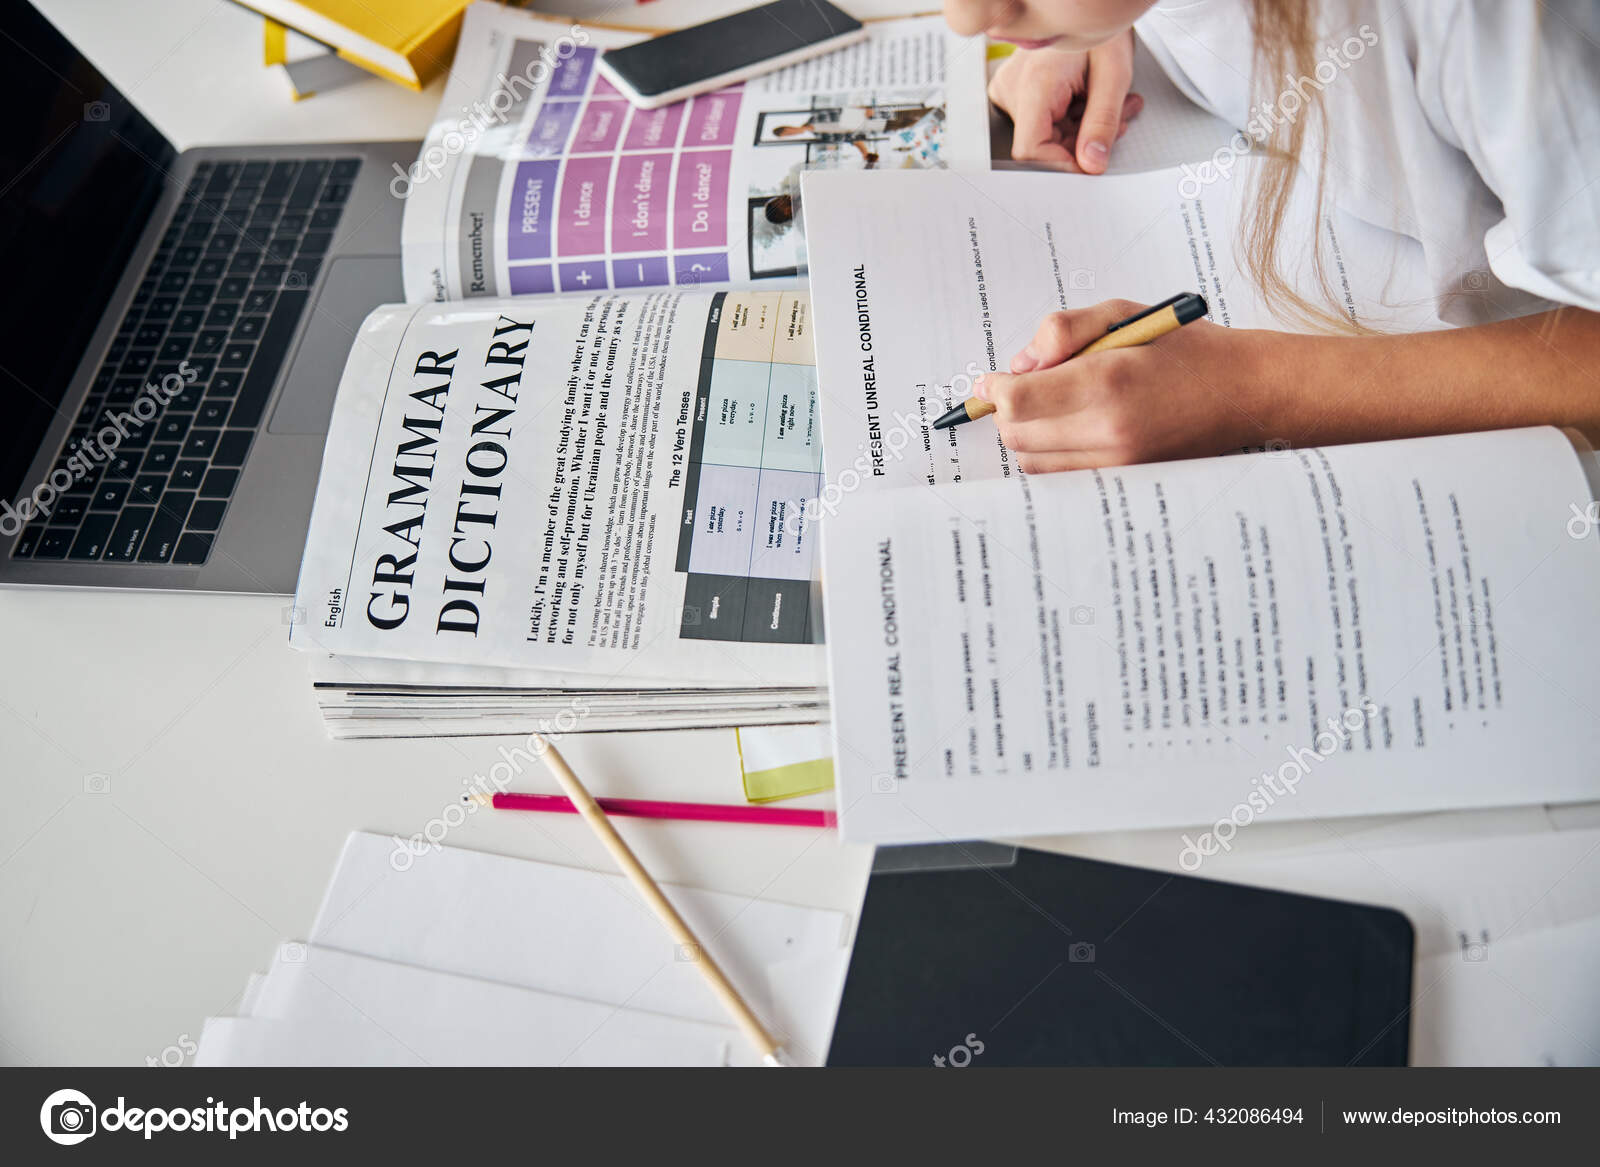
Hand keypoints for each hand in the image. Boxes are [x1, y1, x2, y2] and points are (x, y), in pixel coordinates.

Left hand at [974, 300, 1292, 470]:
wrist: (1247, 392)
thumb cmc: (1188, 348)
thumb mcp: (1123, 314)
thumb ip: (1063, 332)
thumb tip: (1019, 365)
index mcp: (1108, 380)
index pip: (1019, 399)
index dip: (995, 389)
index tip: (992, 381)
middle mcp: (1110, 429)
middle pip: (1018, 436)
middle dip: (1007, 412)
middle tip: (1019, 389)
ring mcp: (1118, 462)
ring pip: (1034, 463)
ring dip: (1027, 436)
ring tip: (1050, 408)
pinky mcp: (1126, 481)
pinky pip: (1063, 476)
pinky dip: (1052, 456)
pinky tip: (1069, 430)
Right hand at [988, 33, 1142, 172]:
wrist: (1094, 2)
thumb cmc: (1101, 27)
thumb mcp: (1113, 75)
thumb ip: (1103, 123)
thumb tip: (1091, 163)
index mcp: (1032, 83)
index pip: (1031, 150)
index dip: (1062, 164)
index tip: (1090, 165)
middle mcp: (1013, 88)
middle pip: (1042, 144)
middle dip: (1084, 142)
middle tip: (1118, 122)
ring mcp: (1011, 89)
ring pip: (1046, 135)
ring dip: (1084, 129)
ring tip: (1112, 105)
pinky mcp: (1016, 90)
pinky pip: (1043, 122)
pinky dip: (1074, 118)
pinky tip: (1091, 100)